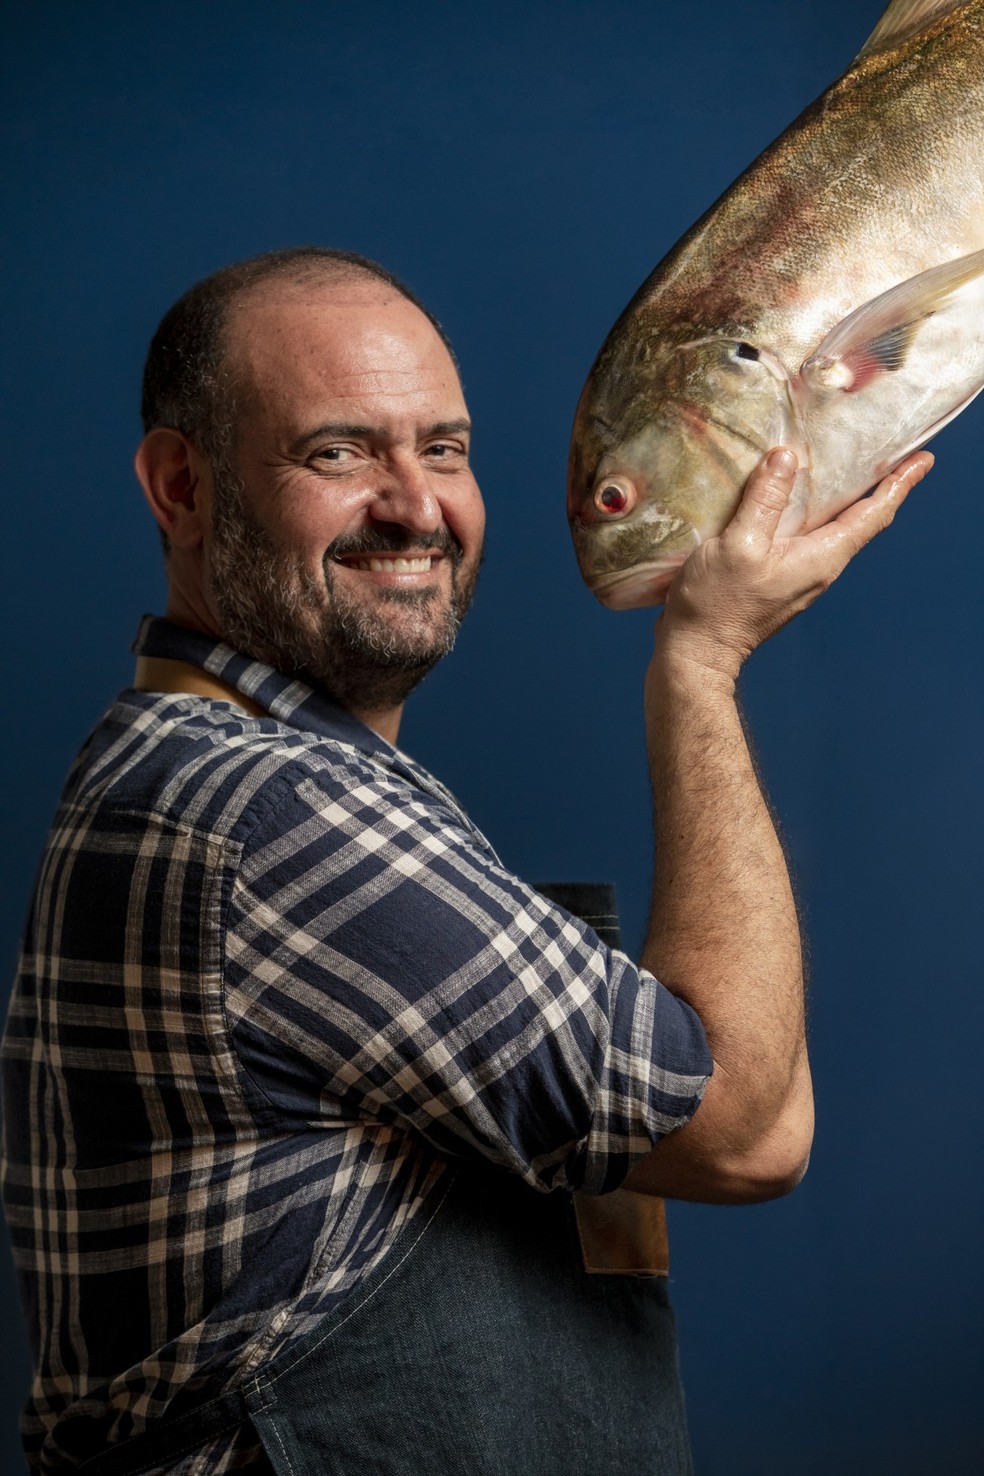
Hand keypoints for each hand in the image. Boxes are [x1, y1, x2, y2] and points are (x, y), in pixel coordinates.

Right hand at [656, 446, 932, 681]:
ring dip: (840, 495)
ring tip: (840, 461)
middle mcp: (820, 565)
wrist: (695, 652)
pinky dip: (806, 510)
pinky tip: (788, 495)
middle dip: (876, 483)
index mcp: (822, 556)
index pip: (874, 514)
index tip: (923, 459)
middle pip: (858, 518)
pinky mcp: (777, 577)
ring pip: (830, 526)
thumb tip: (787, 458)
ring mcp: (799, 574)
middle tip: (886, 447)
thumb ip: (765, 500)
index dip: (900, 484)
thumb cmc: (718, 604)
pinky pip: (803, 536)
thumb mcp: (740, 544)